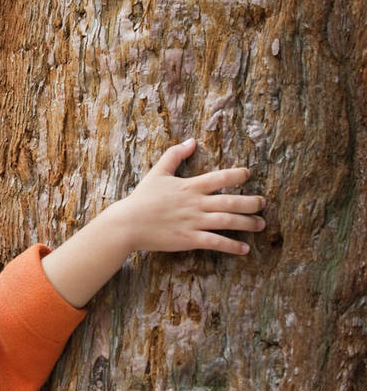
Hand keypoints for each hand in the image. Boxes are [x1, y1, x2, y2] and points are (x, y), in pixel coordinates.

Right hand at [119, 137, 265, 254]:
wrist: (128, 223)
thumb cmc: (142, 198)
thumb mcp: (158, 172)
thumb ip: (175, 155)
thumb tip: (192, 141)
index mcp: (190, 186)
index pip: (220, 178)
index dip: (237, 175)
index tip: (248, 174)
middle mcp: (196, 203)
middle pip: (230, 201)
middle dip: (250, 202)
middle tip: (263, 203)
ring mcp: (193, 222)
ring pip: (227, 221)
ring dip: (247, 223)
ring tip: (261, 225)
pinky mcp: (189, 239)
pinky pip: (215, 242)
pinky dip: (232, 246)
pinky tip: (244, 249)